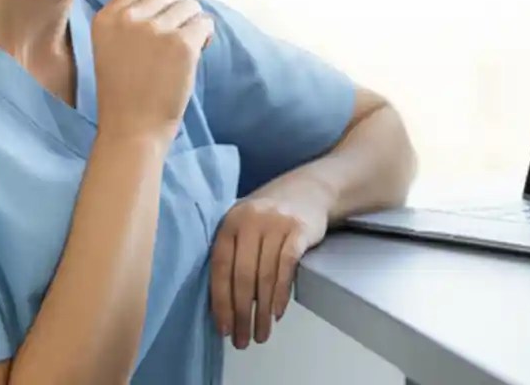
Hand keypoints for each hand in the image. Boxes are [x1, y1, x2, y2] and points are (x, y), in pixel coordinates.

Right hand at [91, 0, 212, 146]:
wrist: (132, 129)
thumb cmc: (123, 89)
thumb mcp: (108, 44)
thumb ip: (120, 11)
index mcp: (106, 16)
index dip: (159, 4)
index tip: (160, 26)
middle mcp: (129, 18)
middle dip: (179, 11)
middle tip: (177, 38)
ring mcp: (156, 29)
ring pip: (190, 4)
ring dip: (193, 22)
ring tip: (186, 47)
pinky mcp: (181, 44)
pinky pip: (204, 22)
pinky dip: (206, 35)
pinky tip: (198, 51)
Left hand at [209, 194, 327, 347]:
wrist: (309, 189)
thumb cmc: (270, 217)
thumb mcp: (245, 227)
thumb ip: (233, 256)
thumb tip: (224, 305)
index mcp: (229, 223)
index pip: (219, 268)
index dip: (220, 301)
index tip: (223, 329)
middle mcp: (250, 221)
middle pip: (242, 276)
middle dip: (241, 313)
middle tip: (242, 340)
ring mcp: (276, 224)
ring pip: (265, 276)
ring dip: (262, 311)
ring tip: (262, 334)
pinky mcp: (299, 230)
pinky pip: (286, 268)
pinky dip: (281, 294)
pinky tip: (277, 313)